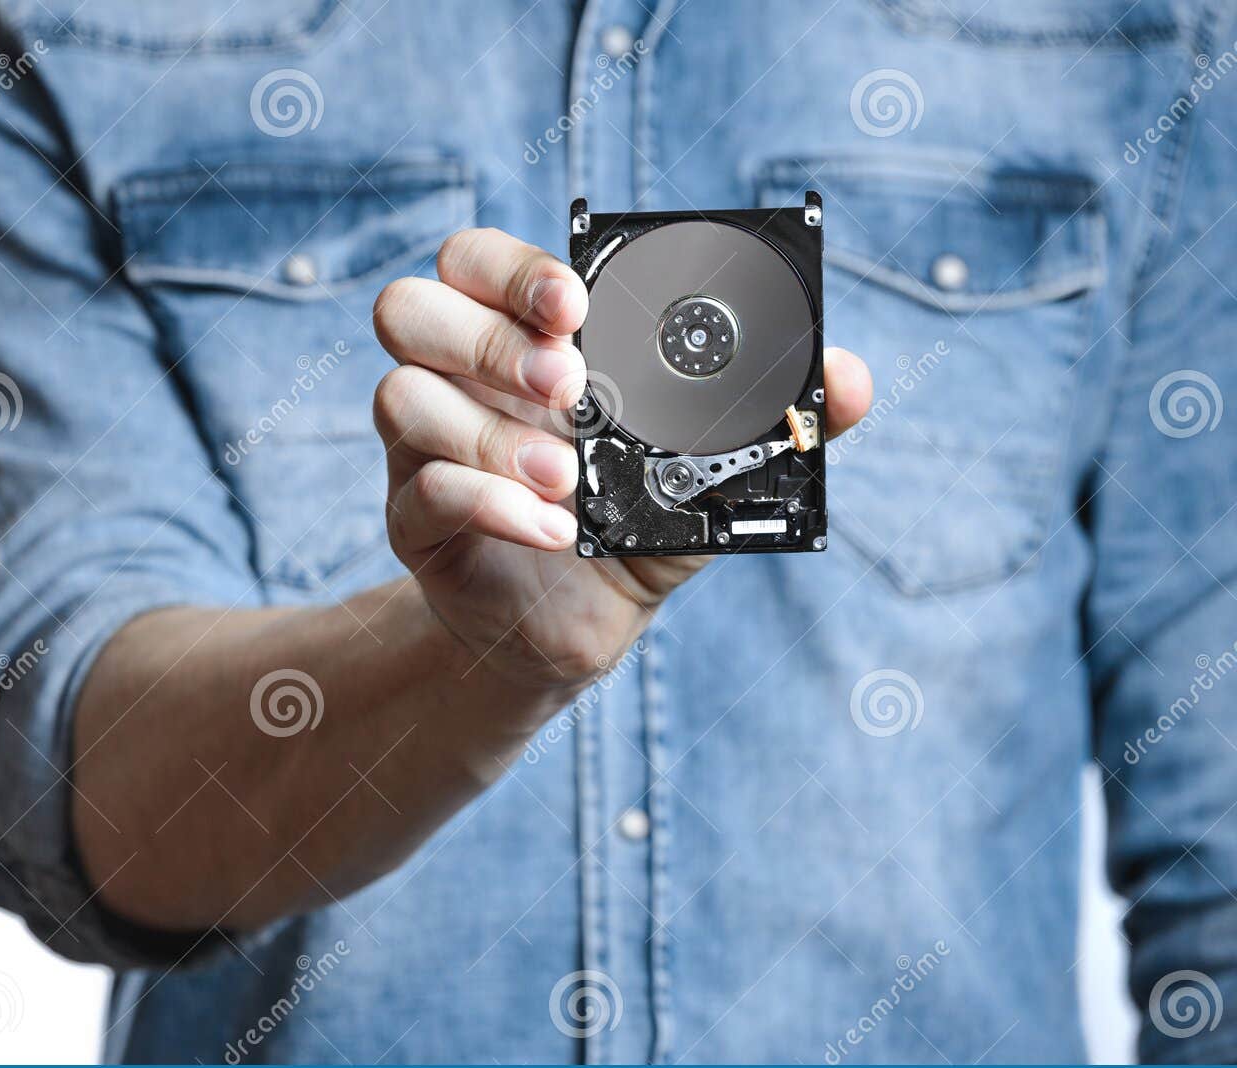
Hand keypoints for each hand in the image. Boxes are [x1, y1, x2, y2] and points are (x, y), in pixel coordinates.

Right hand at [372, 227, 871, 687]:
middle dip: (489, 337)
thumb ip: (771, 418)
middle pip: (409, 308)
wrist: (580, 623)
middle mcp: (462, 379)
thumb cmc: (637, 521)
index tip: (577, 301)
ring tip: (565, 478)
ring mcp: (429, 448)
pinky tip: (552, 530)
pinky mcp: (416, 523)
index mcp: (522, 338)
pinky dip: (489, 506)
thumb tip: (853, 379)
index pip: (475, 260)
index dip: (513, 266)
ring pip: (399, 397)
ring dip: (488, 433)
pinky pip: (420, 493)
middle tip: (570, 383)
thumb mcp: (708, 467)